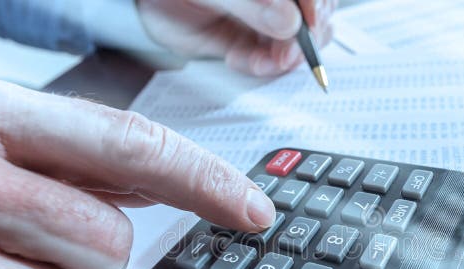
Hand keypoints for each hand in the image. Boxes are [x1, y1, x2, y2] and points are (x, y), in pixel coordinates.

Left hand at [138, 0, 336, 75]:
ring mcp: (268, 18)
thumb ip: (251, 4)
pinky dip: (261, 66)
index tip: (309, 28)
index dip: (316, 11)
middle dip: (304, 41)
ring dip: (283, 59)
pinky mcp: (253, 42)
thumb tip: (289, 22)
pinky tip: (242, 60)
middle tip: (285, 56)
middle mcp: (277, 0)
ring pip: (299, 42)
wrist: (146, 2)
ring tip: (259, 62)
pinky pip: (270, 60)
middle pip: (316, 17)